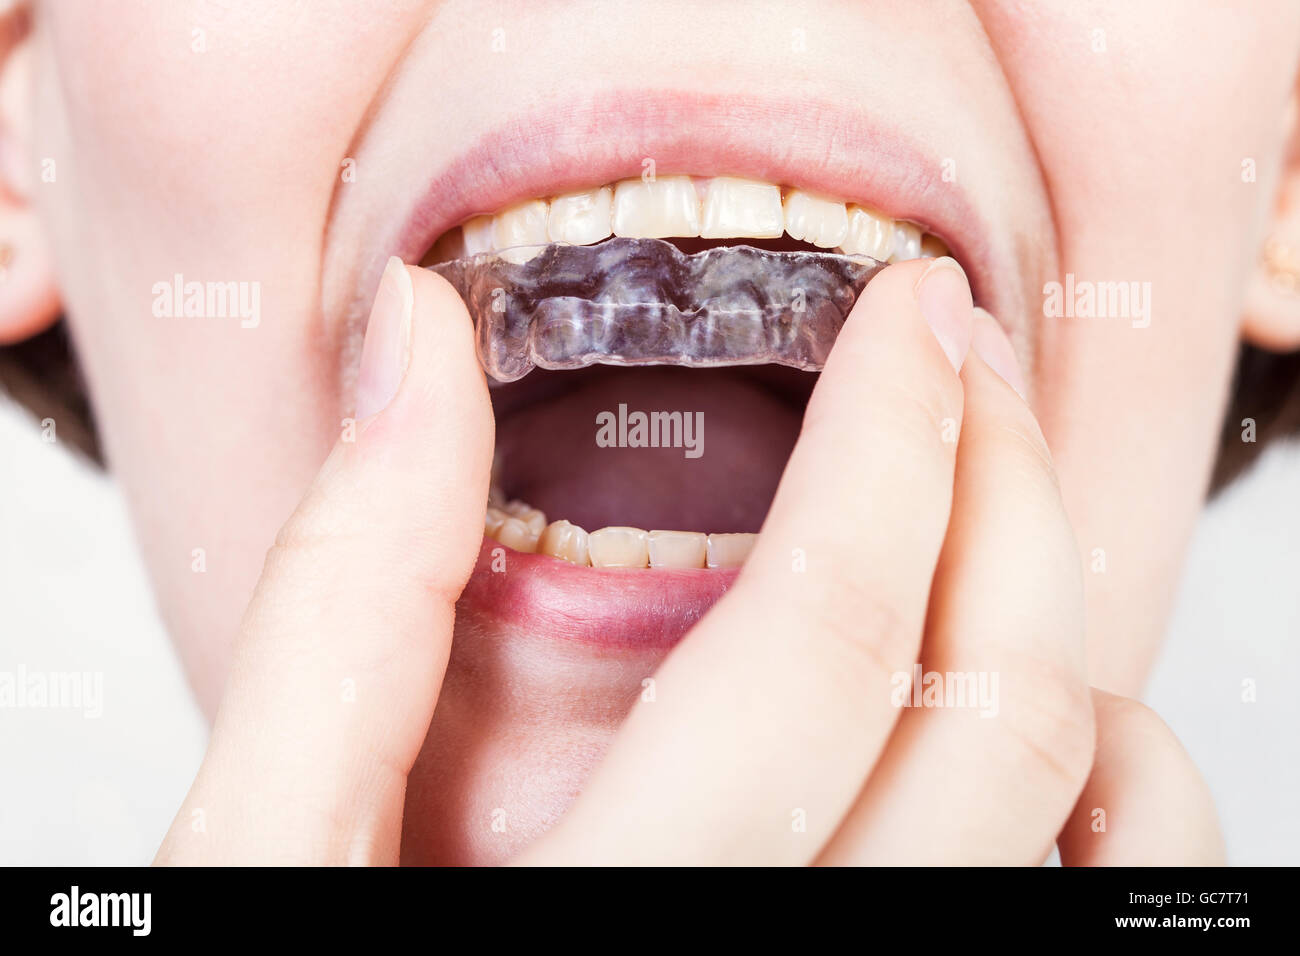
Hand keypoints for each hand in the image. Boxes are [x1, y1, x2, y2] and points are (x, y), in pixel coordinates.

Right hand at [156, 256, 1221, 864]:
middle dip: (1005, 490)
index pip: (816, 635)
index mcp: (611, 911)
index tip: (905, 314)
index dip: (889, 436)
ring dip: (1069, 637)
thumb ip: (344, 600)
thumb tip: (419, 342)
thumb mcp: (265, 853)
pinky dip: (1106, 797)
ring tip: (999, 508)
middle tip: (965, 368)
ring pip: (1077, 829)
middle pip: (990, 720)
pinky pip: (1078, 904)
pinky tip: (1027, 717)